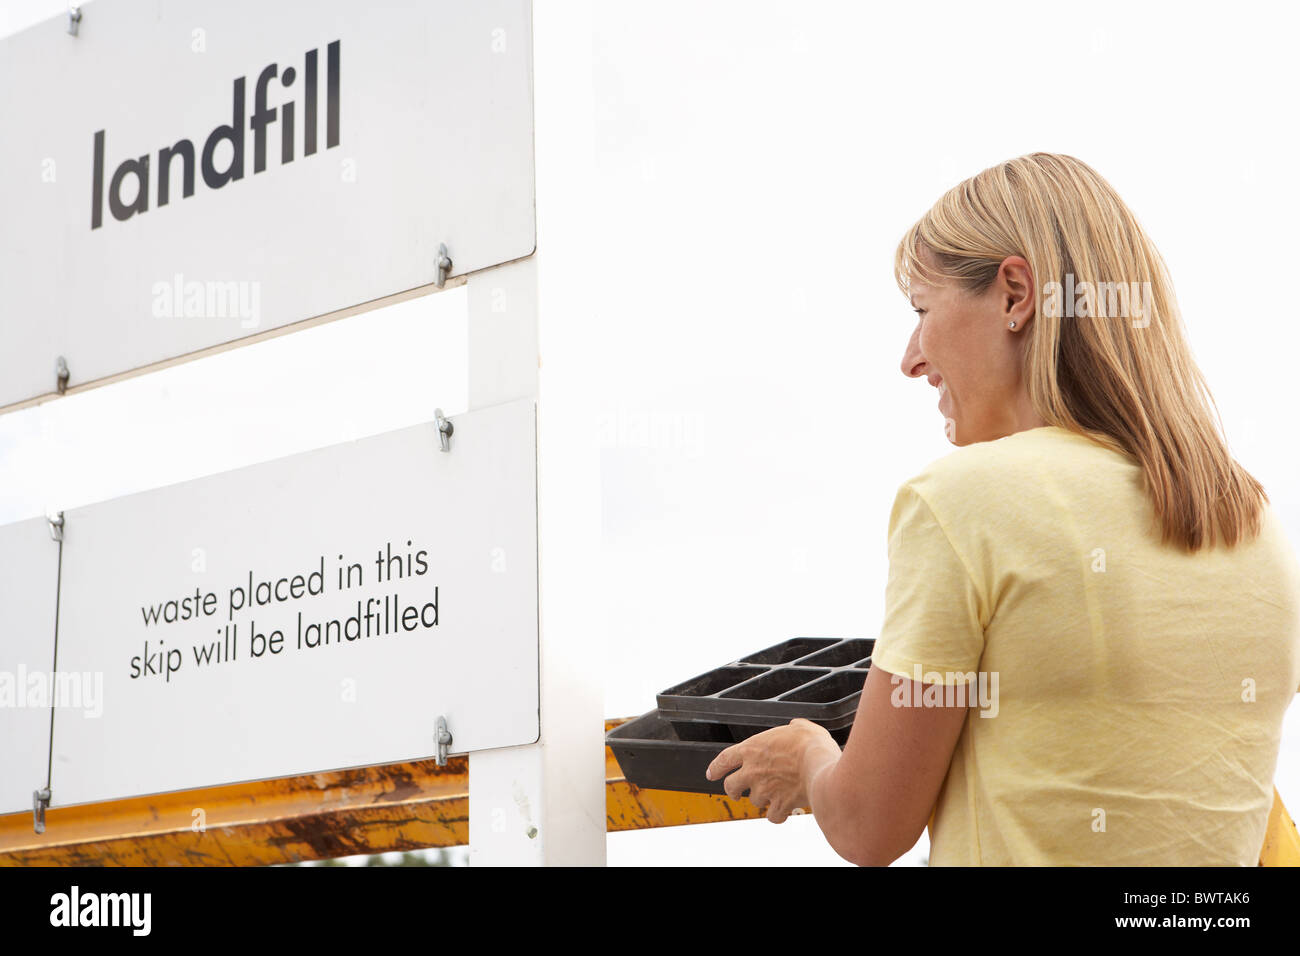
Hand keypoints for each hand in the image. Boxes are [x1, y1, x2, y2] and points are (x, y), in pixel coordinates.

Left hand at [705, 718, 841, 823]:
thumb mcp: (800, 727)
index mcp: (752, 749)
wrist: (820, 766)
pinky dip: (778, 815)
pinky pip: (773, 816)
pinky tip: (785, 811)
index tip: (712, 774)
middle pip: (731, 786)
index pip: (724, 759)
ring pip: (755, 802)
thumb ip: (792, 727)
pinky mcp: (778, 805)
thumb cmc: (811, 744)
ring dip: (764, 800)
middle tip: (738, 793)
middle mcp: (753, 771)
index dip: (716, 768)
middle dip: (733, 791)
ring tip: (776, 795)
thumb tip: (795, 726)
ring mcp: (764, 790)